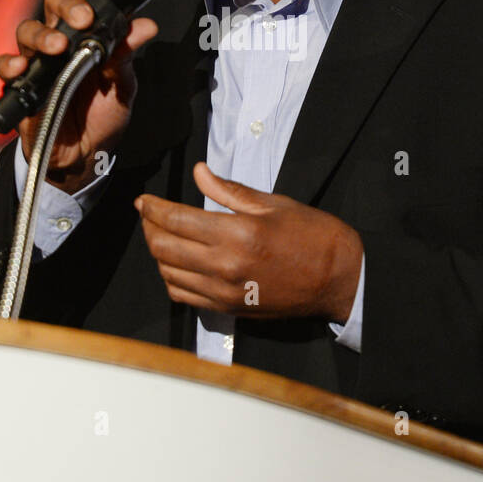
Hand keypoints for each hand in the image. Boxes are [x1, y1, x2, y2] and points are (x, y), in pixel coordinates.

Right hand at [0, 0, 158, 192]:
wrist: (85, 158)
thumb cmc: (102, 118)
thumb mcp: (123, 87)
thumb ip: (127, 57)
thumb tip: (144, 27)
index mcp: (86, 36)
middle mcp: (59, 42)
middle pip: (52, 5)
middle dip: (67, 3)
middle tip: (84, 17)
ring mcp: (39, 63)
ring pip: (27, 30)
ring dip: (42, 34)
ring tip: (59, 46)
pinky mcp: (22, 87)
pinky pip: (6, 68)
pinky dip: (11, 65)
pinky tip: (24, 68)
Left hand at [134, 162, 363, 323]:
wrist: (339, 278)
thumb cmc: (312, 235)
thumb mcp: (274, 204)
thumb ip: (229, 191)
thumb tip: (199, 172)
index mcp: (237, 234)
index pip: (177, 220)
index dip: (153, 208)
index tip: (143, 200)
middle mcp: (225, 266)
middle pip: (164, 248)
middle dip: (149, 228)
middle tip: (148, 214)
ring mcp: (225, 292)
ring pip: (169, 273)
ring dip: (158, 253)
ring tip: (162, 236)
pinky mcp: (229, 308)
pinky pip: (184, 296)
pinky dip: (172, 278)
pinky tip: (177, 264)